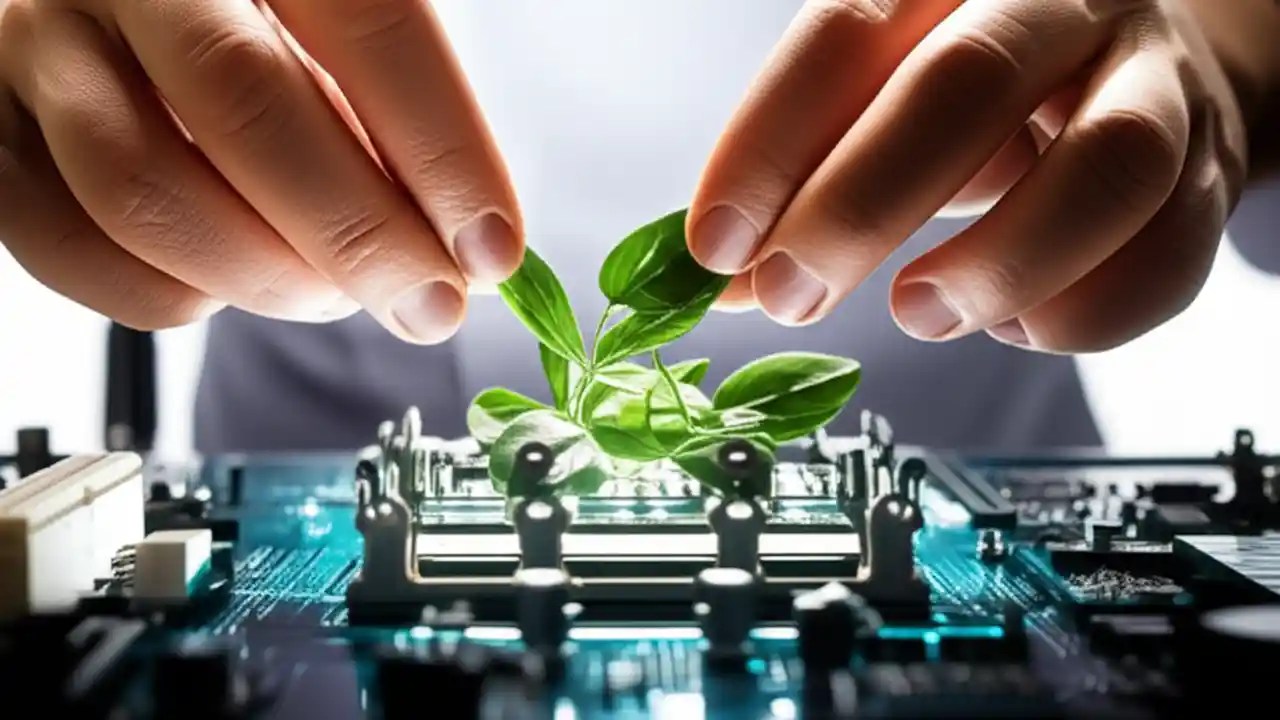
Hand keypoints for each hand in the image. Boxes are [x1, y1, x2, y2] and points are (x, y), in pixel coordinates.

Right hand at [0, 0, 520, 342]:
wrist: (121, 2)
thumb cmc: (252, 21)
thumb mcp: (332, 26)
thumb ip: (390, 108)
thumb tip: (463, 241)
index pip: (370, 27)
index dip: (443, 151)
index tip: (490, 247)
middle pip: (249, 109)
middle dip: (360, 235)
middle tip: (428, 301)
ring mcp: (38, 45)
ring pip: (146, 190)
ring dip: (266, 275)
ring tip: (333, 293)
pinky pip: (72, 248)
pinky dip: (169, 295)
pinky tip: (224, 281)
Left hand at [691, 0, 1258, 351]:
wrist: (1151, 68)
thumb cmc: (990, 94)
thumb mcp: (884, 105)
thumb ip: (804, 180)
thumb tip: (721, 282)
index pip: (846, 31)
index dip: (768, 143)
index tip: (715, 245)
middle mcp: (1063, 6)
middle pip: (966, 84)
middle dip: (858, 207)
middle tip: (790, 292)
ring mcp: (1153, 82)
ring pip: (1105, 166)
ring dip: (995, 264)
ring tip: (918, 312)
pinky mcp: (1209, 170)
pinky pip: (1167, 251)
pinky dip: (1081, 312)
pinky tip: (1015, 324)